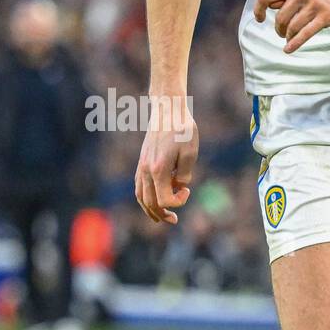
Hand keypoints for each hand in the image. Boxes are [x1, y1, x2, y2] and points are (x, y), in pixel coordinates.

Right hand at [134, 95, 197, 224]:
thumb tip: (178, 186)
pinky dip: (144, 199)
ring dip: (150, 210)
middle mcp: (147, 170)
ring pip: (140, 197)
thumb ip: (185, 175)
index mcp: (159, 169)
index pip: (165, 199)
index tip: (187, 190)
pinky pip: (138, 187)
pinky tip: (153, 201)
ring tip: (161, 218)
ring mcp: (142, 166)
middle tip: (174, 220)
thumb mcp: (191, 152)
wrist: (167, 109)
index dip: (179, 201)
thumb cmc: (183, 129)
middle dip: (162, 214)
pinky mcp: (142, 162)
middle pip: (150, 203)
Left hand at [254, 0, 329, 53]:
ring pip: (291, 28)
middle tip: (282, 33)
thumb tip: (273, 3)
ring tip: (289, 38)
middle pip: (280, 18)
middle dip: (279, 29)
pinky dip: (294, 44)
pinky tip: (288, 49)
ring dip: (287, 36)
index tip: (259, 18)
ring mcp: (314, 4)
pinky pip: (304, 34)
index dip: (259, 9)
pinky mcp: (326, 17)